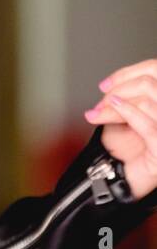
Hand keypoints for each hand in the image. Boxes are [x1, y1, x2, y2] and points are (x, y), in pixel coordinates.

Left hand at [84, 58, 156, 200]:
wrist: (125, 178)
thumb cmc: (129, 148)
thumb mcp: (123, 115)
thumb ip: (123, 97)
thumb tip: (110, 87)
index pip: (155, 70)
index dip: (128, 73)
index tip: (105, 84)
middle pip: (150, 83)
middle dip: (119, 90)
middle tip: (100, 103)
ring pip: (147, 99)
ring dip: (115, 103)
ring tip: (98, 113)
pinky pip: (148, 124)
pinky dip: (126, 112)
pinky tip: (110, 109)